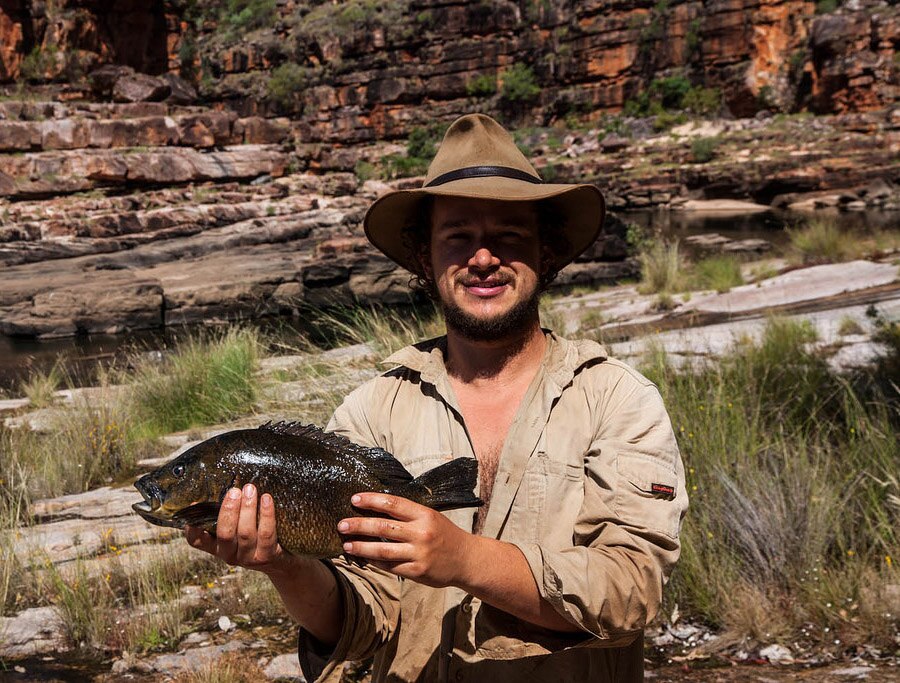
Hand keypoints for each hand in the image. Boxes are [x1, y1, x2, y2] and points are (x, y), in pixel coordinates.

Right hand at [185, 483, 290, 576]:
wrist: (279, 558)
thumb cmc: (255, 533)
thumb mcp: (237, 525)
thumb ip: (230, 512)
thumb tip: (227, 483)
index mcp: (216, 546)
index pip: (197, 541)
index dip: (193, 525)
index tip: (194, 504)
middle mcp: (229, 555)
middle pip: (225, 534)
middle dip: (229, 510)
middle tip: (234, 491)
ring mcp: (248, 558)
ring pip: (246, 533)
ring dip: (247, 509)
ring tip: (250, 489)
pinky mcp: (267, 557)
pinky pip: (266, 534)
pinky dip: (267, 514)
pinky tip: (266, 499)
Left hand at [337, 493, 477, 587]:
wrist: (467, 560)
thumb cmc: (445, 535)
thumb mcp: (431, 517)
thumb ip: (408, 514)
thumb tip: (377, 509)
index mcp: (424, 515)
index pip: (393, 504)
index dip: (371, 500)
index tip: (354, 499)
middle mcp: (421, 533)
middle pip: (383, 527)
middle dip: (359, 525)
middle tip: (341, 524)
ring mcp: (419, 553)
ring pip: (382, 550)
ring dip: (361, 547)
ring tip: (346, 545)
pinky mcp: (417, 571)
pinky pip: (390, 566)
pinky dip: (375, 562)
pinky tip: (363, 559)